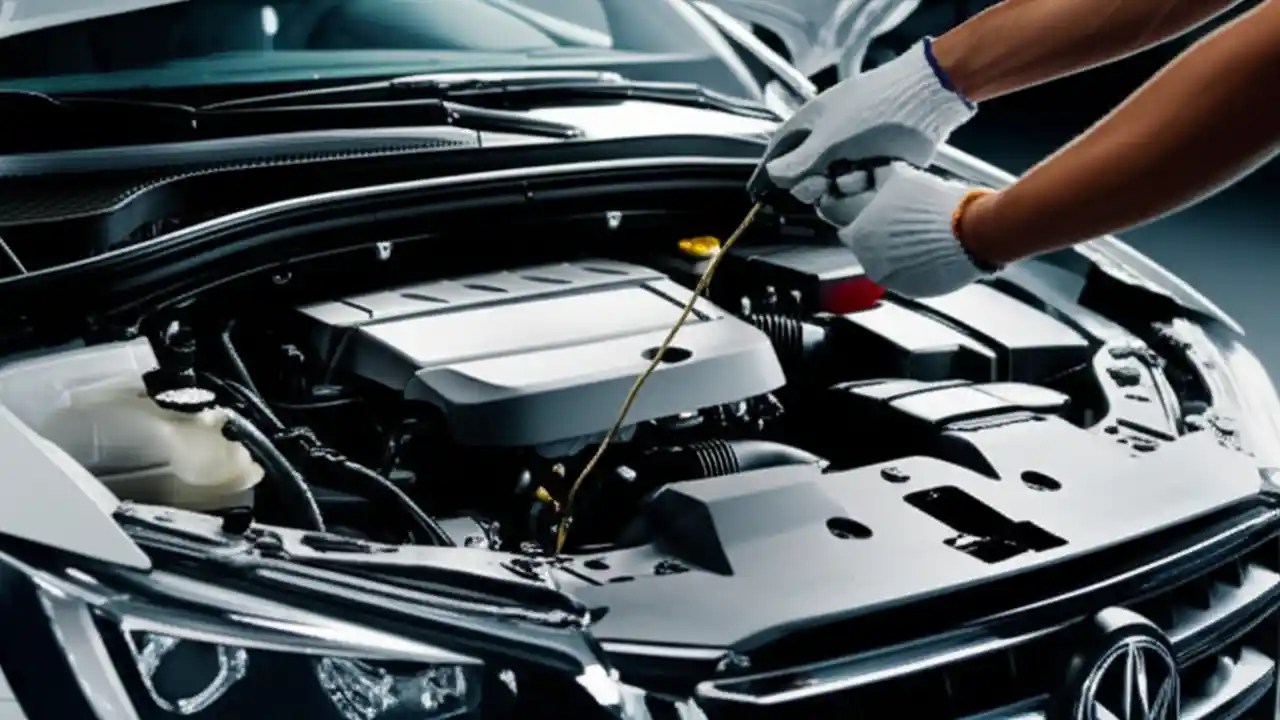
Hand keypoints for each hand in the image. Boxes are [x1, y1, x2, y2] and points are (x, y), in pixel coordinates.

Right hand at [757, 40, 975, 196]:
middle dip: (810, 183)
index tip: (759, 192)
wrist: (926, 102)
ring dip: (840, 185)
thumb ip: (799, 161)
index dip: (769, 171)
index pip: (780, 149)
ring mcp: (853, 151)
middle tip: (821, 184)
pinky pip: (858, 185)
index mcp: (811, 122)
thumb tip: (774, 175)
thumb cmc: (875, 108)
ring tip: (858, 174)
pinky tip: (872, 178)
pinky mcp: (875, 163)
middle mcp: (829, 137)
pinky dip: (862, 186)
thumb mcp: (830, 138)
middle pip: (805, 173)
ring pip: (832, 183)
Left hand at [830, 163, 997, 297]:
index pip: (850, 232)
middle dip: (884, 240)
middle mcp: (870, 264)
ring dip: (902, 256)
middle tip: (906, 226)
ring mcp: (893, 281)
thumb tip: (883, 177)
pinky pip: (912, 278)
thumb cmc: (931, 205)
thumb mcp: (901, 180)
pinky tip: (934, 252)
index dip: (866, 222)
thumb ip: (885, 184)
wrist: (967, 231)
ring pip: (891, 267)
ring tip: (924, 238)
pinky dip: (919, 268)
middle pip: (870, 251)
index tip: (878, 218)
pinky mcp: (917, 291)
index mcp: (859, 237)